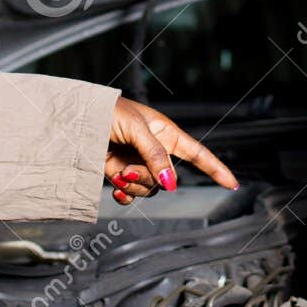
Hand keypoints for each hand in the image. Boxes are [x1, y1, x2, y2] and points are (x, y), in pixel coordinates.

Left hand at [105, 97, 238, 204]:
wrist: (75, 120)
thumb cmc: (106, 110)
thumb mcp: (136, 127)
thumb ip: (156, 155)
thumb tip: (170, 182)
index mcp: (165, 133)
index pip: (197, 153)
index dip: (215, 168)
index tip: (231, 182)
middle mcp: (154, 150)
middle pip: (168, 178)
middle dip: (150, 177)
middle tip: (128, 168)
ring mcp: (138, 163)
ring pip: (150, 188)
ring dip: (135, 184)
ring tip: (119, 173)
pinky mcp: (120, 174)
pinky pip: (132, 194)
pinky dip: (125, 195)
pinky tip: (117, 189)